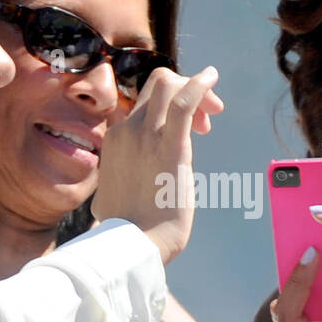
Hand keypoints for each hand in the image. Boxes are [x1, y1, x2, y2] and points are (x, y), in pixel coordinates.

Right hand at [91, 66, 223, 264]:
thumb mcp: (112, 198)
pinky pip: (184, 101)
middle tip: (205, 121)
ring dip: (196, 90)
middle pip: (156, 84)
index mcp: (115, 139)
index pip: (142, 100)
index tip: (193, 127)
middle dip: (186, 89)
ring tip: (213, 113)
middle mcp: (126, 131)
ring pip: (168, 84)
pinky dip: (200, 83)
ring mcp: (145, 136)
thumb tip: (108, 201)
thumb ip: (114, 187)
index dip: (169, 104)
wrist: (133, 245)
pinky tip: (212, 76)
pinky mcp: (170, 148)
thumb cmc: (128, 231)